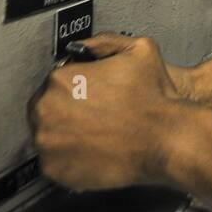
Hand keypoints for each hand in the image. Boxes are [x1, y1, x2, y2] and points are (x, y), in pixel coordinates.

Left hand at [28, 32, 184, 191]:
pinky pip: (54, 161)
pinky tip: (93, 150)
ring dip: (66, 134)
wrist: (165, 140)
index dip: (75, 88)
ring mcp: (48, 142)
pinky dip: (70, 158)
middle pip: (47, 108)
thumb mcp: (138, 49)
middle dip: (67, 111)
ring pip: (48, 135)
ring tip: (96, 134)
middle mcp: (47, 110)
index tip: (89, 96)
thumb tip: (84, 47)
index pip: (55, 81)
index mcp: (60, 79)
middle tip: (94, 116)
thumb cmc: (154, 99)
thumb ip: (104, 42)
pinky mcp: (55, 170)